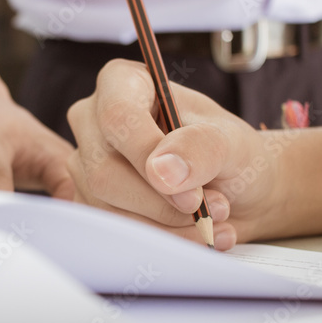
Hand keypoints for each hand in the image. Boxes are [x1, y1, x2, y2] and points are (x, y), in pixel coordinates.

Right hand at [65, 59, 281, 248]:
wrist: (235, 188)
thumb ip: (201, 147)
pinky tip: (192, 234)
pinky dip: (159, 239)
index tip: (190, 192)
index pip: (117, 116)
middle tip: (212, 208)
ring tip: (210, 221)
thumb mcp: (231, 142)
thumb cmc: (230, 152)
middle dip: (163, 202)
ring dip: (166, 225)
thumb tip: (160, 170)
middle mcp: (94, 120)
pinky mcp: (90, 200)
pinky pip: (112, 229)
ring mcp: (87, 162)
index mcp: (123, 84)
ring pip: (106, 205)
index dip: (148, 156)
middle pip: (105, 170)